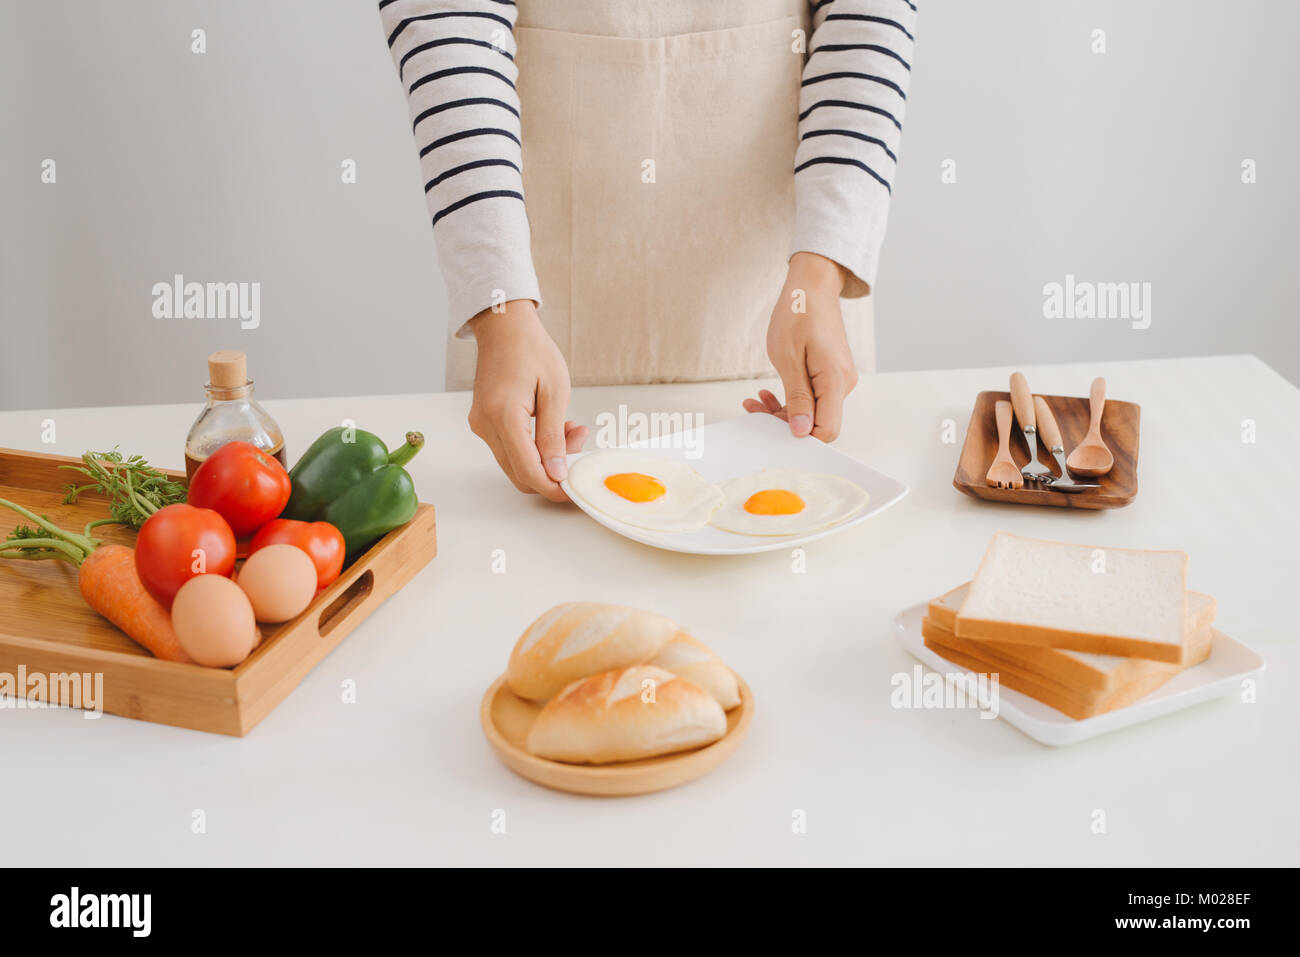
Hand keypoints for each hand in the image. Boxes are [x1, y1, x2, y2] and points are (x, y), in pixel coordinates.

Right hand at [467, 300, 587, 501]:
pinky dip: (532, 448)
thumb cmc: (532, 349)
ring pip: (515, 463)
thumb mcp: (555, 392)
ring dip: (545, 458)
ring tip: (570, 430)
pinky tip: (551, 428)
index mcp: (503, 416)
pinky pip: (509, 449)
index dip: (553, 487)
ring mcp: (481, 424)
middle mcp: (485, 425)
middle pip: (520, 474)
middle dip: (553, 471)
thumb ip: (554, 437)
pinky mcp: (483, 422)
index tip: (575, 487)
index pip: (528, 471)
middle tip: (579, 443)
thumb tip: (556, 473)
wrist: (505, 327)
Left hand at [743, 252, 858, 441]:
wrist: (812, 286)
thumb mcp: (787, 357)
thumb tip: (802, 431)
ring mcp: (838, 380)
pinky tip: (767, 393)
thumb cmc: (798, 313)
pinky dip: (790, 399)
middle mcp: (842, 384)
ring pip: (812, 411)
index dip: (800, 437)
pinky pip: (812, 398)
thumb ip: (796, 397)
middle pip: (817, 423)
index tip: (770, 429)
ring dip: (782, 411)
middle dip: (783, 422)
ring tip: (754, 401)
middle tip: (753, 409)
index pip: (826, 430)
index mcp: (834, 381)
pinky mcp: (830, 375)